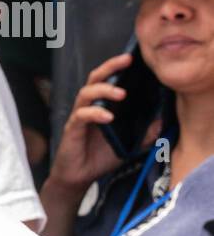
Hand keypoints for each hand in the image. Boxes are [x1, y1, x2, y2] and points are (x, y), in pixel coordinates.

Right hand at [46, 53, 158, 193]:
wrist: (79, 177)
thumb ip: (145, 132)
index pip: (107, 80)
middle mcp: (88, 107)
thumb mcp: (129, 143)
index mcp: (101, 106)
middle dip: (109, 67)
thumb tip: (163, 120)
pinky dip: (95, 113)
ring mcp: (79, 117)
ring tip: (120, 93)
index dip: (117, 67)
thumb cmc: (100, 157)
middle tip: (126, 61)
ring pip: (86, 93)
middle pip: (94, 79)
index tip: (133, 58)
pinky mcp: (72, 129)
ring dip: (104, 90)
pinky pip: (81, 115)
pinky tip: (107, 117)